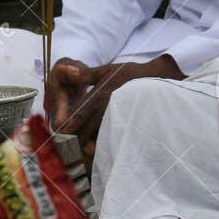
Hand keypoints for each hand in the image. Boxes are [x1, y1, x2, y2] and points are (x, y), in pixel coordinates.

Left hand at [46, 55, 181, 145]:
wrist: (159, 78)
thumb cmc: (130, 73)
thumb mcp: (108, 70)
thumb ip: (86, 74)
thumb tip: (68, 72)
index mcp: (101, 93)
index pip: (80, 113)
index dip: (68, 125)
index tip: (60, 133)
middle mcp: (109, 106)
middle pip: (87, 128)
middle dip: (76, 138)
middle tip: (67, 145)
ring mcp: (120, 116)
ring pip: (99, 135)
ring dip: (90, 142)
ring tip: (84, 149)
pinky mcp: (130, 122)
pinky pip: (113, 136)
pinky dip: (105, 142)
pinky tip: (101, 146)